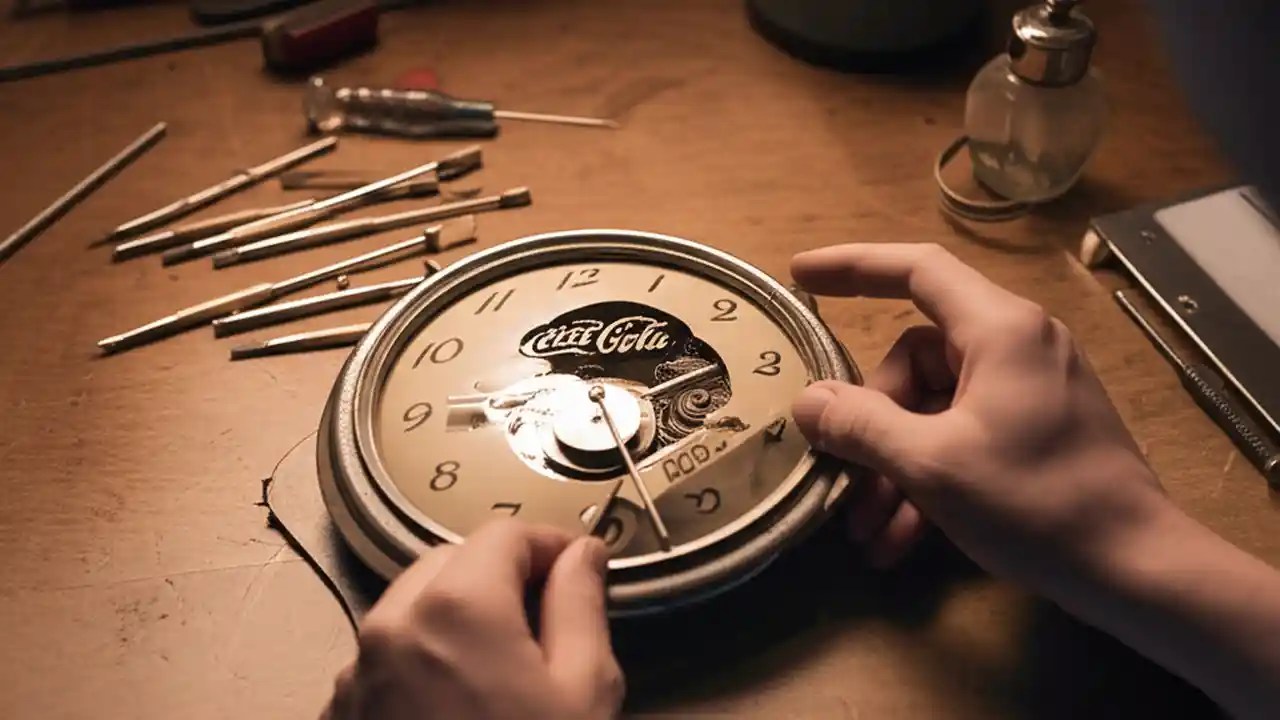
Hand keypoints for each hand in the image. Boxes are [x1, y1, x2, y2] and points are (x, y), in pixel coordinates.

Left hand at [323, 520, 622, 719]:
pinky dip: (423, 659)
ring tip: (505, 671)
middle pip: (453, 563)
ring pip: (414, 609)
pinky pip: (386, 658)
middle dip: (502, 577)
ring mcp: (357, 673)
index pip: (506, 533)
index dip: (551, 544)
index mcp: (456, 604)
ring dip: (459, 617)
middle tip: (550, 617)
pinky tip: (461, 705)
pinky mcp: (342, 714)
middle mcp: (392, 625)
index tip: (579, 567)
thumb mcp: (582, 689)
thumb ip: (582, 604)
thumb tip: (582, 556)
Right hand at [789, 243, 1168, 591]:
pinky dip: (928, 478)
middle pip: (914, 360)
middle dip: (872, 424)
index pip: (916, 269)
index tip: (801, 274)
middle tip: (848, 481)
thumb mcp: (931, 463)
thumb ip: (861, 425)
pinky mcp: (1037, 432)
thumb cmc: (1035, 500)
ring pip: (933, 409)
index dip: (853, 265)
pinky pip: (962, 437)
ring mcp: (1029, 390)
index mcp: (999, 329)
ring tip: (868, 531)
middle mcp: (1017, 346)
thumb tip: (807, 401)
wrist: (1135, 567)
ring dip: (893, 466)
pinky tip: (901, 539)